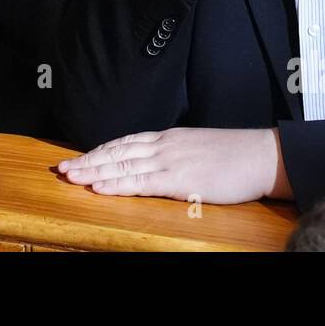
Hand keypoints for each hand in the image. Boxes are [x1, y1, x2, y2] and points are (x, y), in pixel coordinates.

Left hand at [56, 127, 291, 203]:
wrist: (263, 155)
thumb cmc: (237, 156)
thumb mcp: (199, 149)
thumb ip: (176, 155)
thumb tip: (159, 165)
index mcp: (169, 138)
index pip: (125, 142)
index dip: (100, 150)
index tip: (79, 156)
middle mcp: (164, 145)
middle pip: (117, 151)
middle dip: (88, 160)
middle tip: (61, 168)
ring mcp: (171, 161)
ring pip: (122, 165)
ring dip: (93, 171)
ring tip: (70, 177)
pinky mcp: (180, 179)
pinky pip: (141, 182)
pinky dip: (117, 184)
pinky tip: (99, 187)